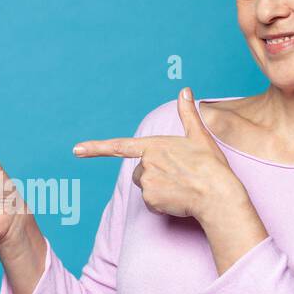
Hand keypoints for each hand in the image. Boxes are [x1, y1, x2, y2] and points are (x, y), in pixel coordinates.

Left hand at [72, 87, 249, 221]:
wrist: (217, 194)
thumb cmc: (210, 165)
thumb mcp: (199, 136)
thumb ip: (187, 113)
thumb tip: (185, 90)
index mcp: (154, 145)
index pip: (118, 146)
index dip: (95, 148)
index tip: (76, 150)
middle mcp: (146, 162)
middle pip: (139, 171)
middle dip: (154, 174)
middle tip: (177, 176)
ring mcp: (147, 181)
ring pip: (144, 186)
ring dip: (157, 188)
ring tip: (179, 187)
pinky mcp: (150, 199)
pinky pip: (150, 203)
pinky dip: (161, 203)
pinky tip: (177, 199)